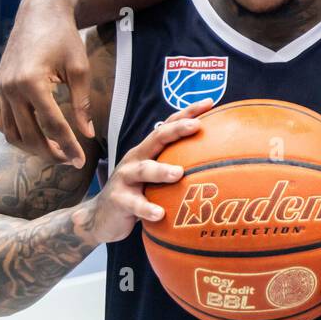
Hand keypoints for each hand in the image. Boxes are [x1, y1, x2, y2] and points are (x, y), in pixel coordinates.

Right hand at [0, 0, 92, 166]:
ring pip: (11, 132)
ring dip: (31, 147)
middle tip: (70, 161)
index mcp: (32, 81)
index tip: (81, 161)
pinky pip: (3, 120)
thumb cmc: (65, 39)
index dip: (68, 146)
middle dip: (50, 152)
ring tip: (55, 153)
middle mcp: (10, 87)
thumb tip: (87, 134)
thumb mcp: (80, 70)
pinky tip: (36, 138)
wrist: (39, 14)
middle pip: (29, 134)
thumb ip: (82, 105)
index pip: (52, 125)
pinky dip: (18, 134)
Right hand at [84, 98, 214, 244]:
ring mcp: (125, 178)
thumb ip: (177, 167)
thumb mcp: (155, 177)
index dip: (187, 113)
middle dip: (176, 130)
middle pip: (156, 138)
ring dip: (161, 170)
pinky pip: (134, 204)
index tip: (210, 103)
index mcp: (148, 150)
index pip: (168, 125)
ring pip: (144, 170)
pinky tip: (160, 214)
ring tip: (178, 173)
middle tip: (196, 126)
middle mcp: (136, 159)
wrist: (101, 217)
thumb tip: (218, 163)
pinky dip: (147, 208)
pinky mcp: (118, 200)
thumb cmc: (138, 193)